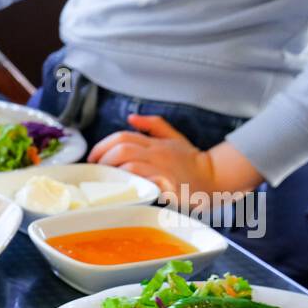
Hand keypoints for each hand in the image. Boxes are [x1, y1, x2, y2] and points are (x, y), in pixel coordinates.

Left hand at [87, 115, 216, 196]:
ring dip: (113, 172)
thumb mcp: (174, 137)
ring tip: (106, 179)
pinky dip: (130, 185)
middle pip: (122, 149)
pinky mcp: (167, 187)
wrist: (214, 178)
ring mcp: (162, 170)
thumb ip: (154, 125)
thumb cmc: (191, 161)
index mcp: (155, 143)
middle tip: (97, 169)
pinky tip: (122, 190)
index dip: (102, 146)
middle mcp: (157, 154)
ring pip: (130, 165)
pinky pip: (144, 184)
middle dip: (104, 158)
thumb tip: (131, 117)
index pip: (122, 137)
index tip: (93, 157)